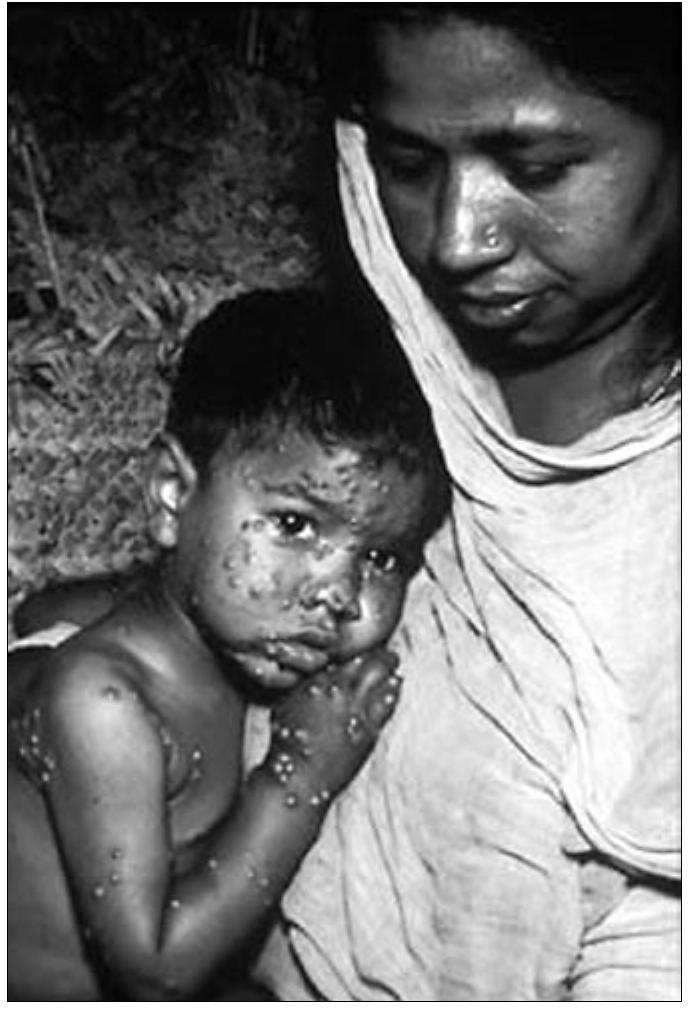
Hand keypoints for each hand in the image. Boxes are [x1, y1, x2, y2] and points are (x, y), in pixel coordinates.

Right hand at [266, 648, 401, 800]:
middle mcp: (337, 692)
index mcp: (315, 682)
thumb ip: (307, 683)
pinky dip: (393, 690)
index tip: (361, 646)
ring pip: (381, 678)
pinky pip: (387, 703)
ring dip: (389, 668)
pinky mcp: (369, 730)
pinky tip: (396, 684)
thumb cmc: (289, 743)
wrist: (300, 778)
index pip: (343, 654)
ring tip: (393, 662)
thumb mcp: (289, 703)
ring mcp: (355, 711)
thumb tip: (323, 669)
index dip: (355, 648)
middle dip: (379, 654)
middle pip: (367, 662)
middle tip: (386, 651)